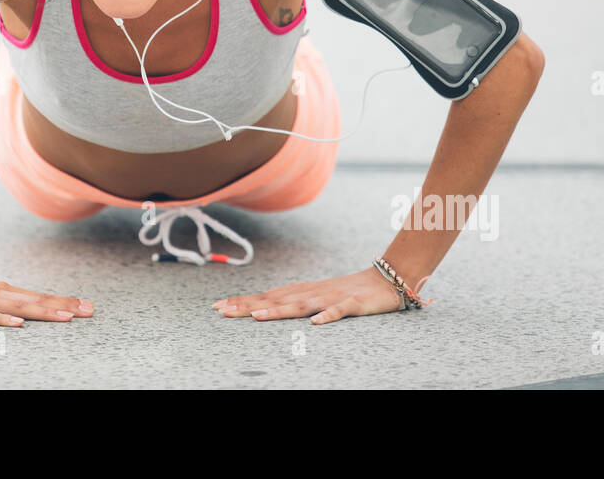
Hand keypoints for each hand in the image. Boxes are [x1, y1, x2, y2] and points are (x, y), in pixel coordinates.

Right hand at [0, 274, 93, 325]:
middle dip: (64, 305)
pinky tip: (18, 325)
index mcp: (4, 290)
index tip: (88, 305)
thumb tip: (30, 311)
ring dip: (43, 312)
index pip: (40, 296)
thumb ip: (6, 303)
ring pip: (18, 308)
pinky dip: (3, 320)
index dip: (64, 300)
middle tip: (89, 310)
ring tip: (65, 317)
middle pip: (36, 300)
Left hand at [212, 267, 415, 323]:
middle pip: (276, 299)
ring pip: (301, 305)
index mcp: (302, 291)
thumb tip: (263, 306)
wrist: (386, 280)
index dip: (242, 301)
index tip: (217, 306)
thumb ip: (292, 301)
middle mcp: (312, 292)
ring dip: (279, 310)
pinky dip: (327, 316)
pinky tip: (316, 324)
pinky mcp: (353, 304)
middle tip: (222, 311)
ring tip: (258, 317)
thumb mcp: (316, 295)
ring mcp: (331, 297)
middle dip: (248, 305)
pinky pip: (339, 311)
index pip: (267, 296)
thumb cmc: (347, 290)